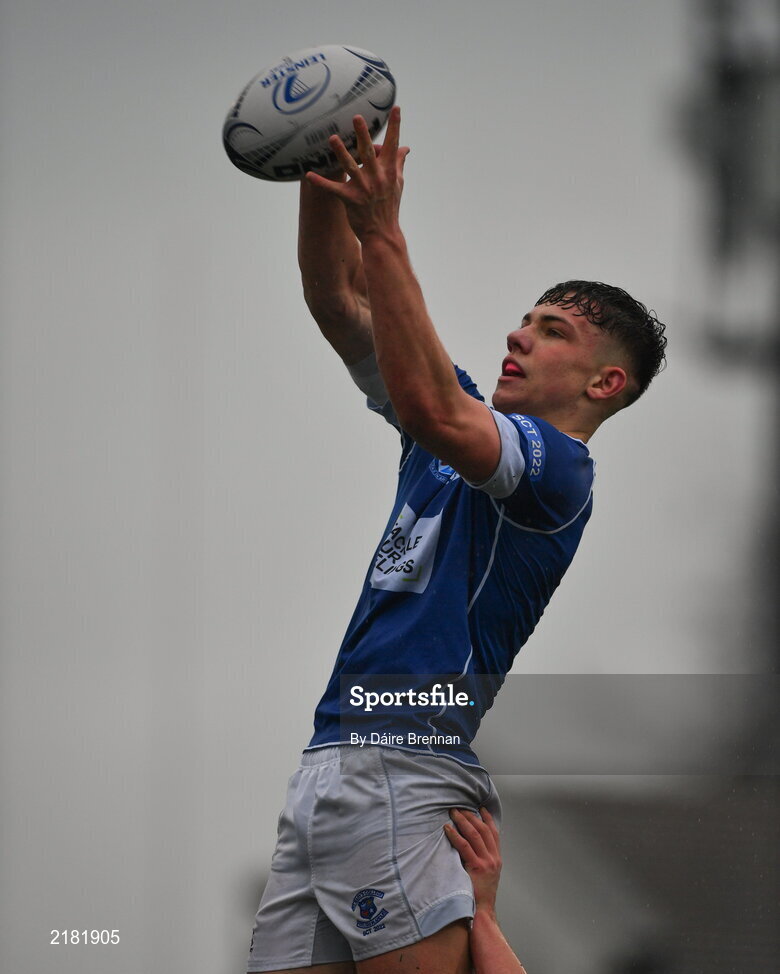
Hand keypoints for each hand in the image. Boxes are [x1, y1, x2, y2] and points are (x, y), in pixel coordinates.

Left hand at [305, 106, 409, 241]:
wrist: (383, 233)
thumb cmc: (390, 206)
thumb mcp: (398, 184)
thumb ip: (399, 163)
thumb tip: (406, 147)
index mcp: (389, 172)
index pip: (392, 145)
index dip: (395, 126)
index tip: (395, 108)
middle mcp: (377, 178)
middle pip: (368, 152)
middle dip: (362, 134)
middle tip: (356, 117)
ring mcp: (363, 189)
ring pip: (350, 167)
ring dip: (341, 152)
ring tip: (332, 138)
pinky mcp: (350, 200)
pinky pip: (333, 189)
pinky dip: (320, 182)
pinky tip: (307, 175)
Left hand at [445, 807, 501, 917]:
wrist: (483, 912)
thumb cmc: (480, 894)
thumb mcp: (487, 874)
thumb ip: (482, 859)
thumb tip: (470, 843)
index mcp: (497, 859)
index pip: (494, 833)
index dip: (488, 818)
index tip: (480, 807)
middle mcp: (494, 858)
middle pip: (484, 830)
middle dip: (471, 816)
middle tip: (460, 808)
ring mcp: (486, 863)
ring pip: (475, 835)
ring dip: (463, 821)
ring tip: (453, 813)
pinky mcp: (477, 867)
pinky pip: (465, 846)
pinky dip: (455, 835)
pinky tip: (448, 829)